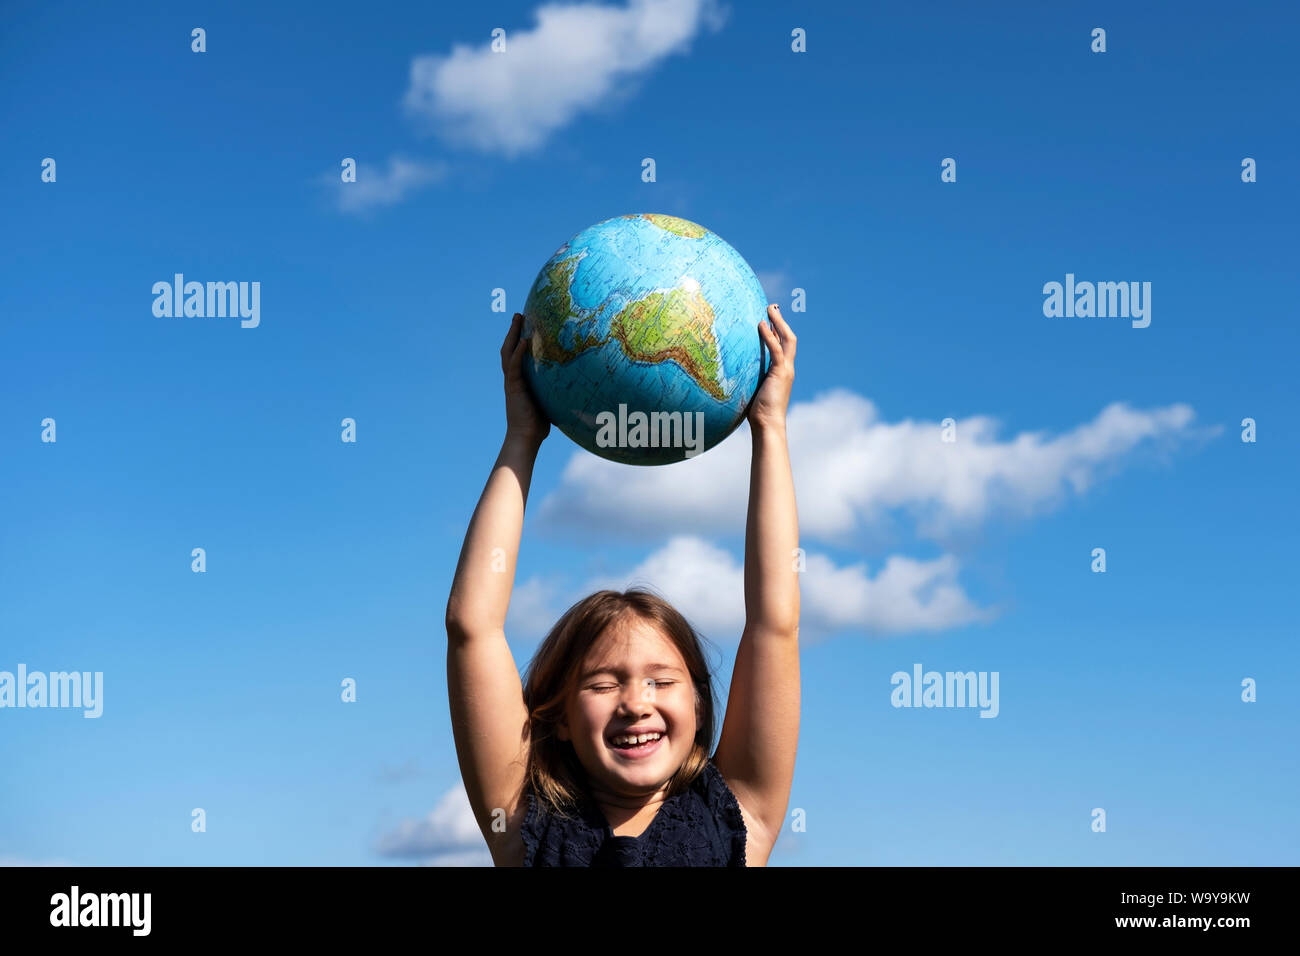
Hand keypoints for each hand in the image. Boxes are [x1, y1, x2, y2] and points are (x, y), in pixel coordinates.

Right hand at [501, 312, 550, 444]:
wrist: (525, 438)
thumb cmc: (538, 424)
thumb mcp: (548, 401)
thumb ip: (555, 390)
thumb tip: (576, 386)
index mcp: (519, 380)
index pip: (516, 355)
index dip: (519, 339)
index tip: (525, 325)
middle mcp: (512, 378)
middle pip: (509, 348)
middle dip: (513, 331)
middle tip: (519, 314)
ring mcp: (511, 382)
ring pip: (508, 352)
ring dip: (513, 335)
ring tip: (518, 319)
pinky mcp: (513, 387)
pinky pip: (514, 366)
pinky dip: (518, 353)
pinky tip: (524, 341)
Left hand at [747, 304, 795, 428]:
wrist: (768, 425)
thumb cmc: (757, 413)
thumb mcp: (753, 390)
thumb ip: (748, 378)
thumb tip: (732, 372)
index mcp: (782, 371)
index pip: (783, 346)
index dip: (777, 331)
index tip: (768, 319)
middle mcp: (787, 368)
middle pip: (789, 338)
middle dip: (781, 321)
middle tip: (772, 307)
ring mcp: (786, 370)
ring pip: (787, 339)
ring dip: (779, 322)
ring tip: (770, 308)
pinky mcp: (780, 373)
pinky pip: (776, 349)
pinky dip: (769, 336)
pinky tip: (761, 325)